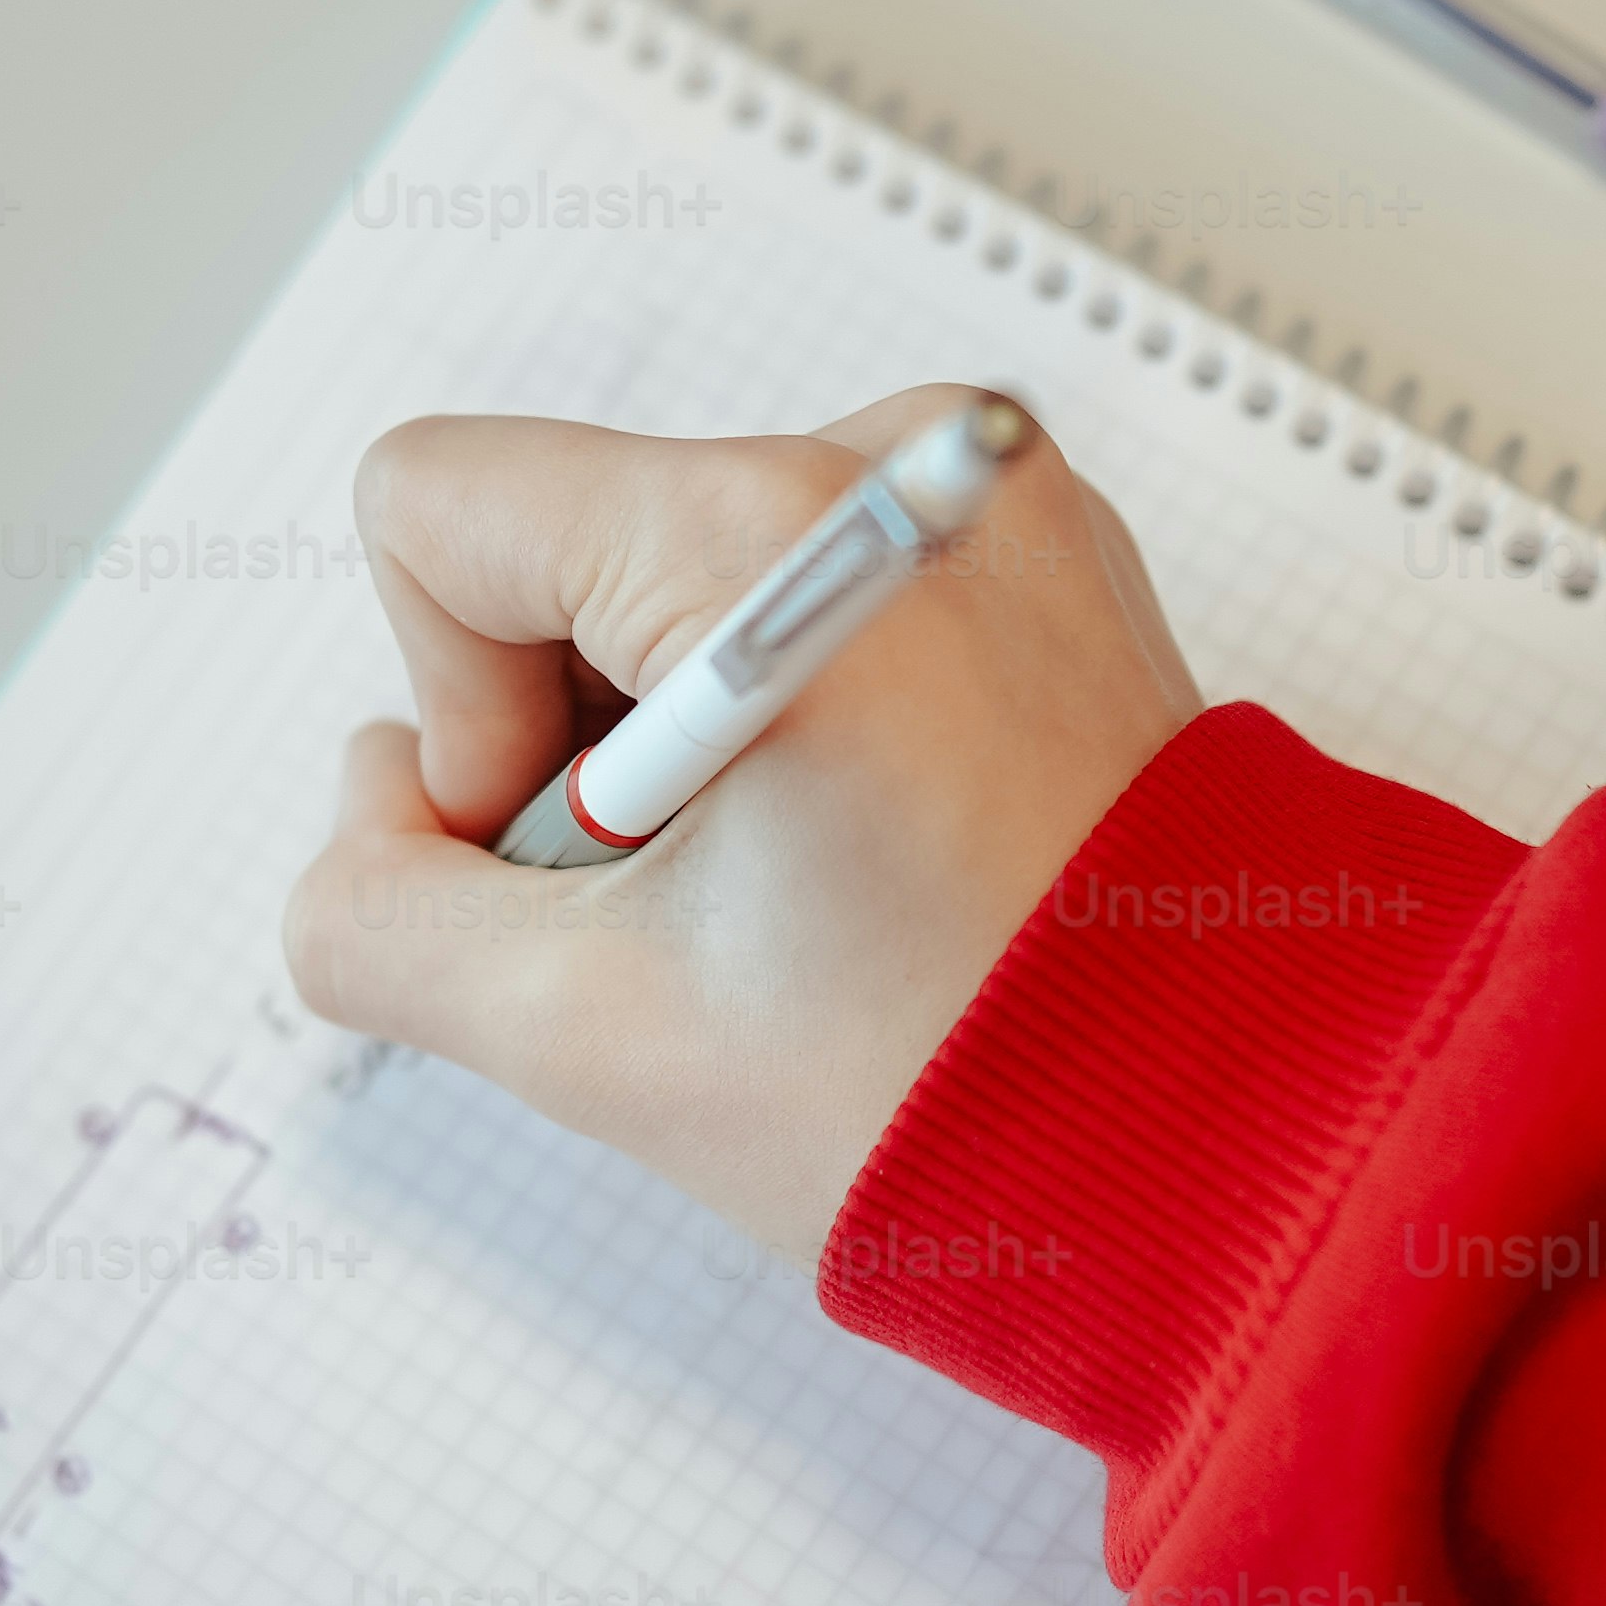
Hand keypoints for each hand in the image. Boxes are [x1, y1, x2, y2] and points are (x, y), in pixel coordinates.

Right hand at [286, 392, 1204, 1255]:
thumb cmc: (952, 1093)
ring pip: (674, 588)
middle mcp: (886, 459)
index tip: (594, 859)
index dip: (453, 716)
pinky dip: (790, 735)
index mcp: (770, 530)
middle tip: (713, 913)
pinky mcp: (1031, 559)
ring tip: (810, 901)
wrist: (1235, 1146)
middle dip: (578, 749)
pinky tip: (875, 862)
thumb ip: (376, 913)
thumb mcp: (587, 1039)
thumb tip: (370, 819)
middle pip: (558, 546)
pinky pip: (804, 607)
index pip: (434, 511)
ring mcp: (976, 502)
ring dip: (681, 757)